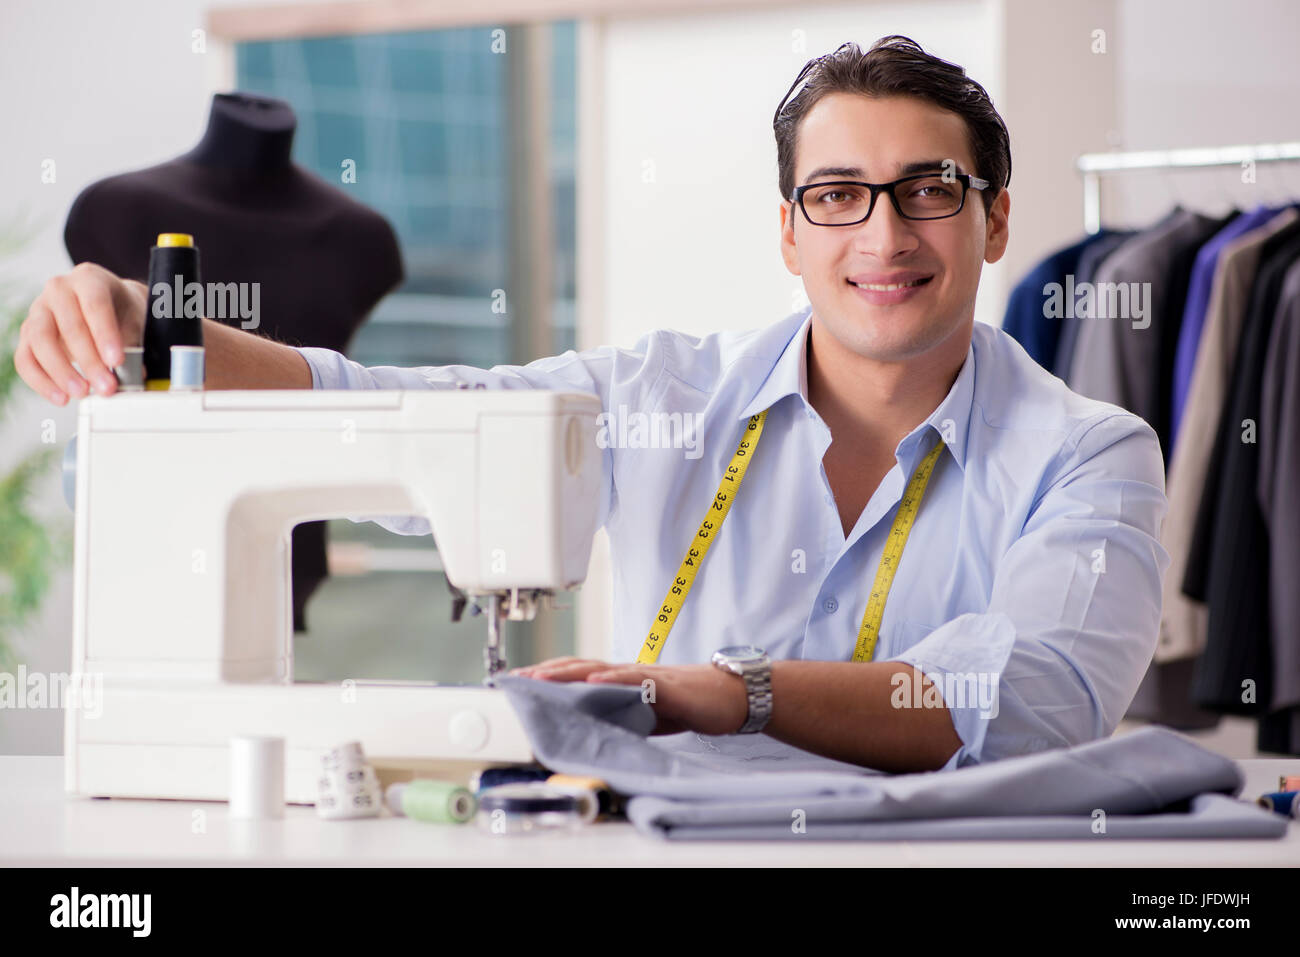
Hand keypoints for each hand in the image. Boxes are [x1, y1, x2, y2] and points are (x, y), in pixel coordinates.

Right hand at [15, 263, 147, 404]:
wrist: (110, 307)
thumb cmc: (122, 312)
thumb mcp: (135, 321)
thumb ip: (134, 345)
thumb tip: (135, 374)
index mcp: (89, 279)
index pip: (95, 305)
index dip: (105, 334)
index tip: (117, 361)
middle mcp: (59, 290)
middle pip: (68, 326)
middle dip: (89, 361)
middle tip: (106, 386)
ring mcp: (39, 311)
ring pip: (41, 341)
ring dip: (61, 372)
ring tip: (82, 393)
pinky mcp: (28, 335)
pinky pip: (26, 359)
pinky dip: (42, 381)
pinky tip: (61, 397)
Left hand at [509, 657, 747, 735]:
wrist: (728, 697)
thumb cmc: (688, 705)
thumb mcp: (645, 715)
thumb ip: (618, 716)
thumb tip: (588, 730)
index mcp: (621, 680)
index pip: (578, 674)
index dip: (548, 675)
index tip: (519, 681)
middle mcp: (628, 672)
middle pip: (580, 667)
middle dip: (546, 672)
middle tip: (516, 678)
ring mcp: (646, 676)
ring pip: (601, 669)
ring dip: (568, 672)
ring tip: (541, 677)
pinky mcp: (665, 686)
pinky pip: (636, 679)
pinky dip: (613, 679)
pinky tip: (594, 681)